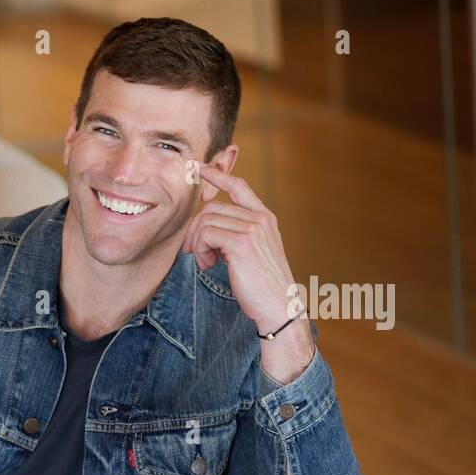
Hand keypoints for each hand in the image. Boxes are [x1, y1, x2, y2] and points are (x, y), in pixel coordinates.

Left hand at [181, 163, 298, 334]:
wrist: (279, 306)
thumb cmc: (262, 285)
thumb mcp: (253, 253)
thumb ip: (237, 235)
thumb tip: (207, 230)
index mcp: (264, 218)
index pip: (239, 187)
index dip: (218, 175)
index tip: (200, 168)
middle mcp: (260, 219)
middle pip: (211, 208)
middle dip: (196, 230)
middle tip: (196, 253)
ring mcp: (252, 229)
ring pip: (206, 221)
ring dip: (198, 243)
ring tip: (206, 262)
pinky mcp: (242, 243)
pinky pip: (206, 234)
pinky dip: (201, 250)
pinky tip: (209, 265)